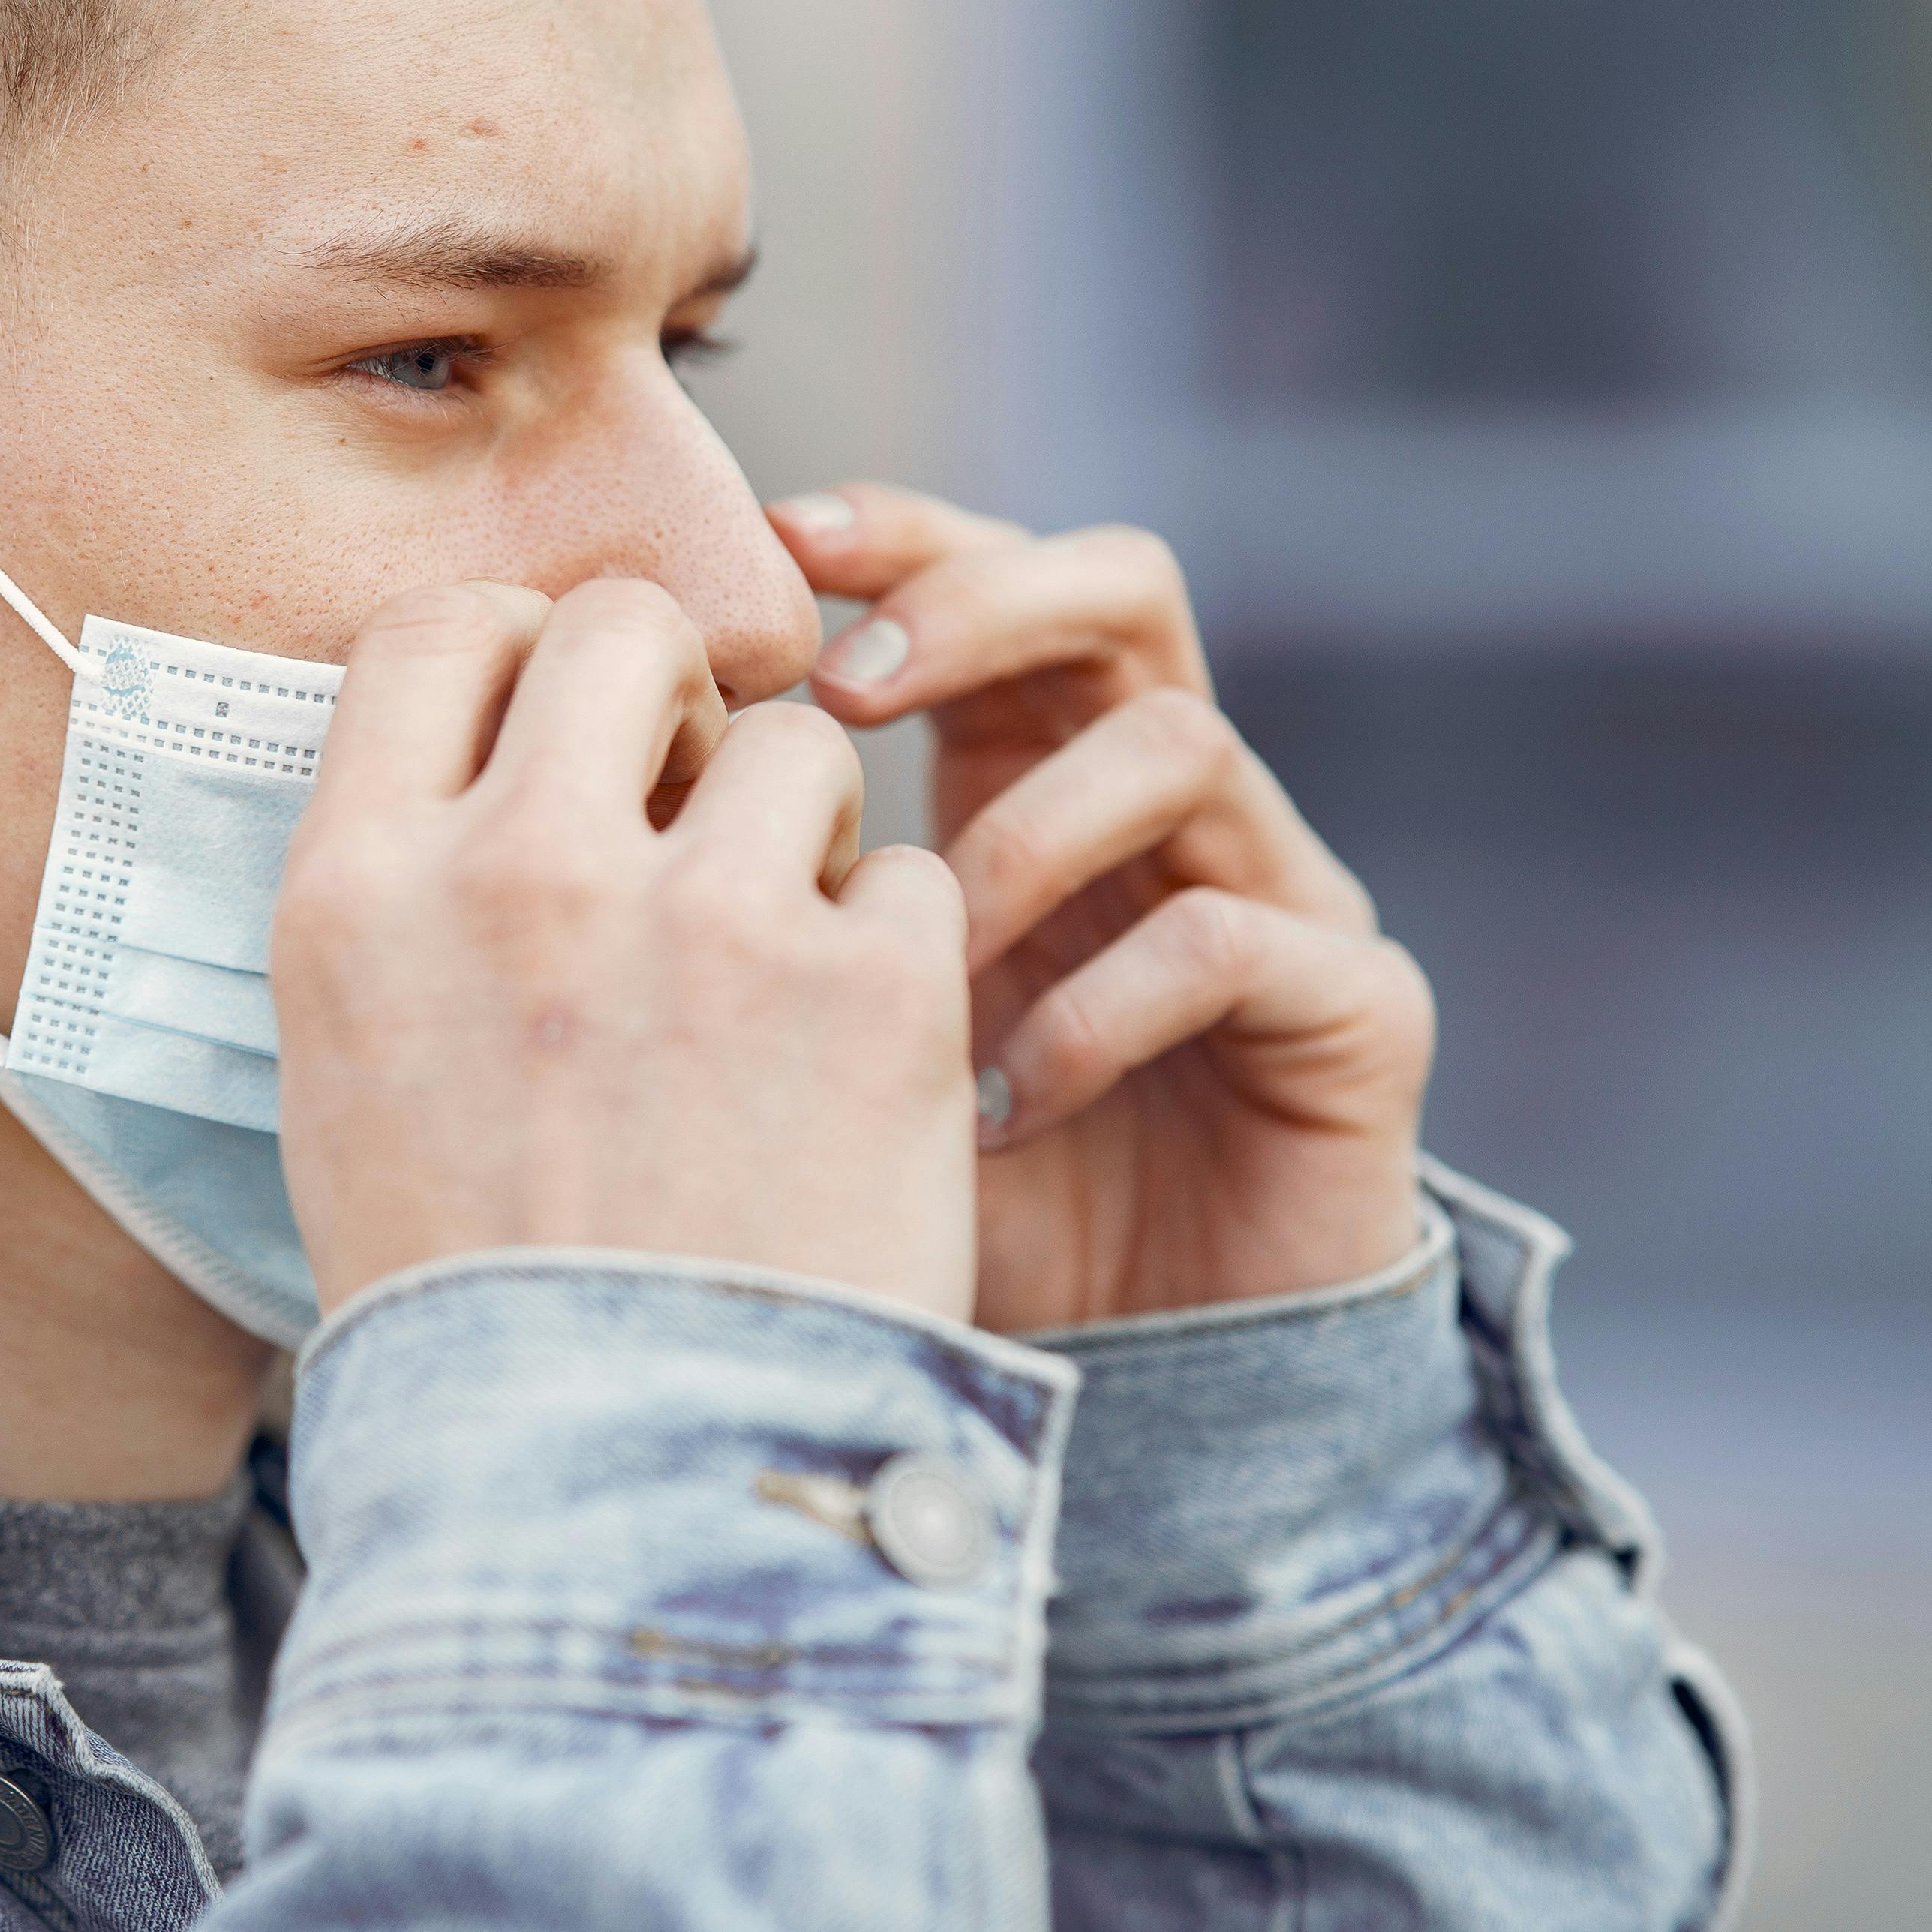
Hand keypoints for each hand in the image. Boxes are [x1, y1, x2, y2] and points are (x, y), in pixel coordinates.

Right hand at [273, 578, 979, 1323]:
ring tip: (781, 972)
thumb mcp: (348, 1082)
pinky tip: (851, 1069)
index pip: (436, 628)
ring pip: (796, 743)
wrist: (619, 1499)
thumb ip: (405, 897)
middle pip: (627, 624)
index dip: (516, 646)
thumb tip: (491, 760)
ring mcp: (702, 926)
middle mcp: (520, 875)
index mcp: (357, 894)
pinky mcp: (867, 993)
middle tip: (696, 800)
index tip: (563, 714)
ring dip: (800, 831)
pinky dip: (895, 956)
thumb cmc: (474, 1300)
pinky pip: (909, 878)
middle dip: (676, 691)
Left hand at [770, 487, 1432, 1332]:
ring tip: (914, 969)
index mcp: (1038, 773)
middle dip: (977, 609)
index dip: (902, 535)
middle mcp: (1171, 807)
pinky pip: (1235, 940)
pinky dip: (1096, 1011)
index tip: (780, 539)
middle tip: (841, 696)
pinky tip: (999, 1109)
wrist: (1125, 1396)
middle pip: (1122, 589)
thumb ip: (738, 914)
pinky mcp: (1358, 1010)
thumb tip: (573, 790)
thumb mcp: (806, 1036)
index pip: (993, 578)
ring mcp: (1278, 894)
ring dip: (1021, 842)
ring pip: (1180, 745)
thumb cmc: (933, 1203)